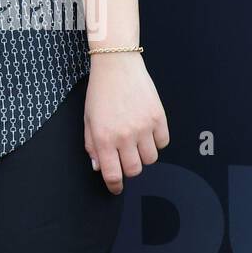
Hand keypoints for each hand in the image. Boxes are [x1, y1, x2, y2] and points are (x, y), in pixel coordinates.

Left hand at [83, 55, 169, 194]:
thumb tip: (99, 167)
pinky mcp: (159, 118)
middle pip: (135, 170)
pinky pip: (163, 143)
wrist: (117, 65)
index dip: (114, 185)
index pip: (112, 174)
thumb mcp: (88, 118)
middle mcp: (125, 136)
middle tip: (125, 157)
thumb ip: (92, 144)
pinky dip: (156, 141)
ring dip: (143, 154)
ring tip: (136, 139)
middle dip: (129, 168)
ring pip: (151, 159)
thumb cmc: (100, 91)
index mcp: (104, 137)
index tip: (116, 187)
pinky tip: (147, 130)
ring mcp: (144, 127)